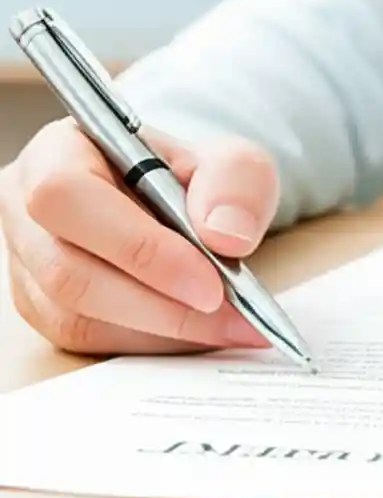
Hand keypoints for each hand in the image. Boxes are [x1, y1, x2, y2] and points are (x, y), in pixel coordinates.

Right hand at [0, 118, 279, 353]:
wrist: (191, 211)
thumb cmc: (197, 181)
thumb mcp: (233, 163)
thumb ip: (237, 184)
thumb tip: (226, 236)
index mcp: (59, 153)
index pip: (69, 197)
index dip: (138, 247)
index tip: (210, 283)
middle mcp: (29, 211)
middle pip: (68, 272)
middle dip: (161, 304)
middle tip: (233, 315)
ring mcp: (30, 267)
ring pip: (76, 317)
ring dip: (163, 330)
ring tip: (231, 325)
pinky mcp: (47, 311)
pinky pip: (89, 342)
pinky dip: (154, 343)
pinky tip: (202, 332)